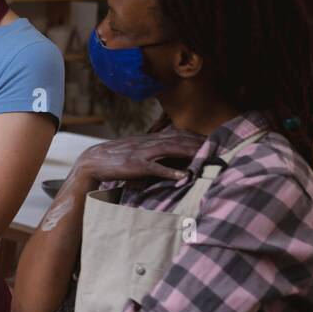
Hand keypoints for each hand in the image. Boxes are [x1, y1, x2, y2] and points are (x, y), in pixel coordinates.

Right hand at [75, 128, 205, 183]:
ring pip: (171, 150)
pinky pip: (156, 168)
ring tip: (207, 157)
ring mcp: (143, 154)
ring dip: (190, 153)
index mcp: (150, 139)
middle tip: (219, 148)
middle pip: (179, 139)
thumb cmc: (116, 158)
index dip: (196, 137)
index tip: (213, 141)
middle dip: (199, 143)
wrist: (93, 160)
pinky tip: (184, 176)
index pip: (178, 134)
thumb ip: (154, 151)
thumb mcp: (137, 150)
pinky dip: (170, 171)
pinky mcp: (136, 165)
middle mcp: (149, 143)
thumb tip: (169, 154)